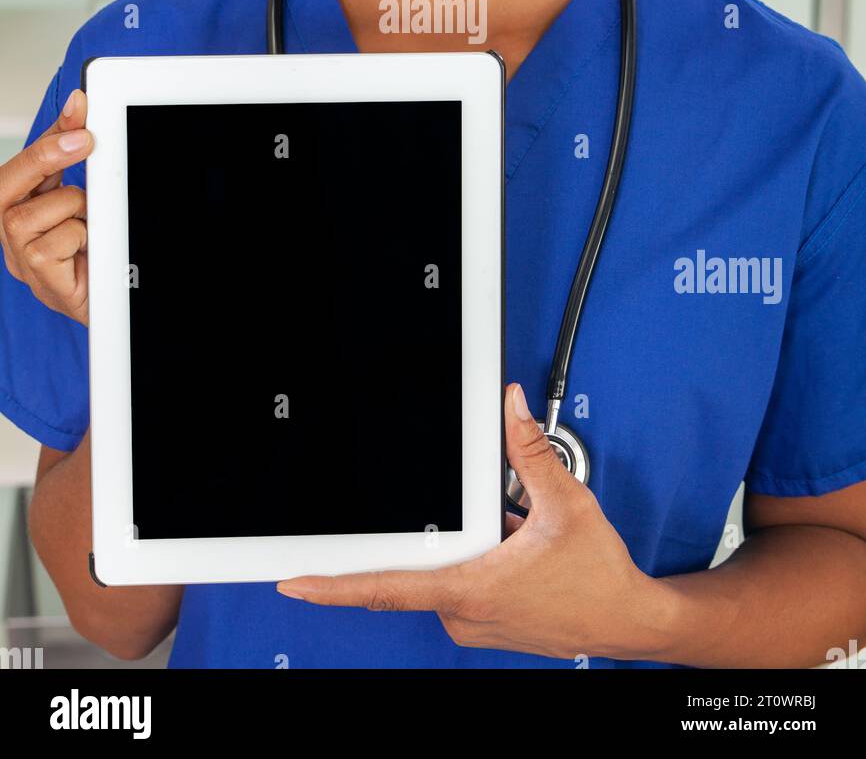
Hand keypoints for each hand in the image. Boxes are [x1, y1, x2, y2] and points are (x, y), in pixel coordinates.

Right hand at [0, 87, 92, 325]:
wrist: (108, 298)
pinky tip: (85, 249)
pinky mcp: (35, 277)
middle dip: (44, 156)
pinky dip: (76, 238)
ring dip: (71, 210)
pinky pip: (49, 244)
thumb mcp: (79, 193)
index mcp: (18, 203)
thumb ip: (72, 152)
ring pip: (31, 215)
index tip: (80, 106)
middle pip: (3, 185)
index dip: (47, 134)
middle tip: (85, 140)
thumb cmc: (90, 247)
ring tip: (87, 225)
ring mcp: (18, 257)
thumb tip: (79, 105)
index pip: (20, 163)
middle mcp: (9, 229)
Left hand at [276, 383, 669, 660]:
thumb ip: (532, 452)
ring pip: (445, 569)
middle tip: (495, 522)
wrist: (628, 621)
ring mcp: (474, 621)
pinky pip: (464, 582)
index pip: (385, 586)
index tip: (295, 579)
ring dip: (469, 544)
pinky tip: (516, 548)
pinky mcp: (486, 623)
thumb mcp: (566, 503)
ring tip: (517, 535)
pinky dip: (480, 558)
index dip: (333, 584)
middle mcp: (464, 612)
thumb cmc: (599, 579)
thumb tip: (510, 408)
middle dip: (443, 532)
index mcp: (470, 587)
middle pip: (421, 561)